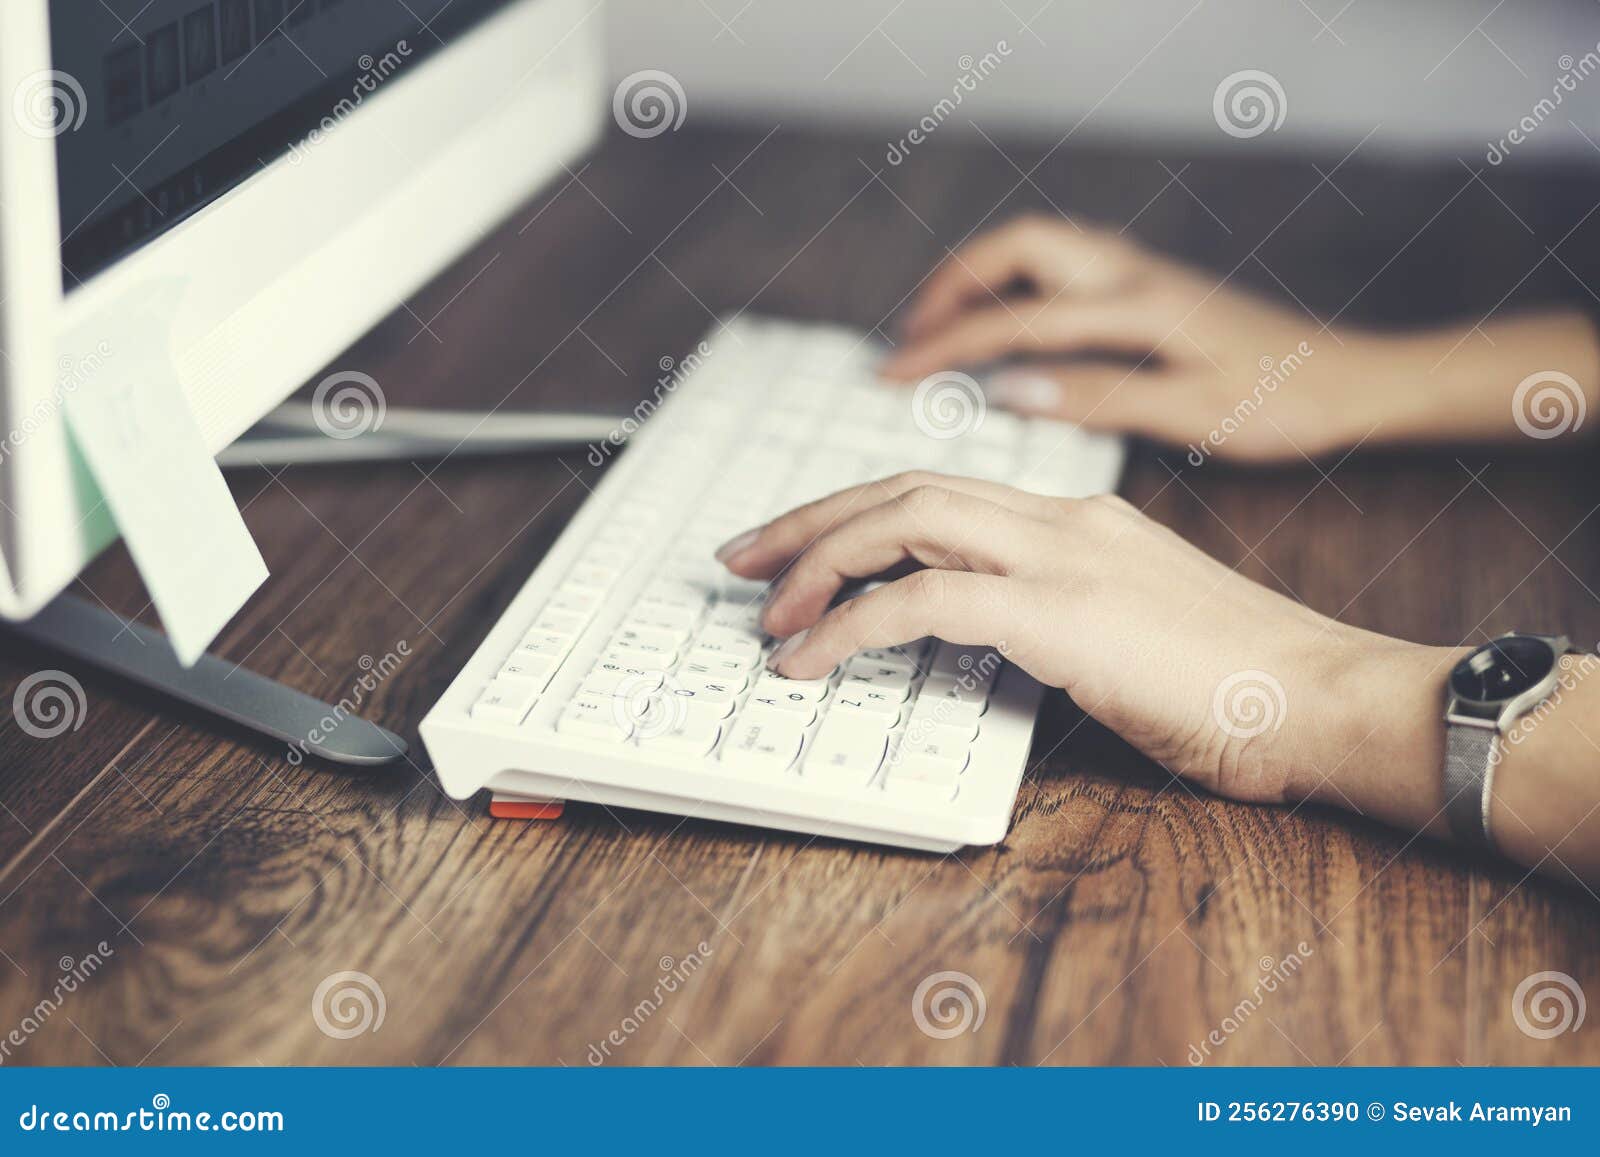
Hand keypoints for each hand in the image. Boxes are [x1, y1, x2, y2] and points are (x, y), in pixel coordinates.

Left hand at [717, 472, 1454, 811]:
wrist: (1329, 697)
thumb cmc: (1245, 686)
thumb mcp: (1134, 634)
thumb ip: (1058, 617)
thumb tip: (982, 640)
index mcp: (1079, 520)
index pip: (943, 492)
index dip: (859, 515)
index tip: (800, 549)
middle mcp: (1063, 520)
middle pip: (906, 488)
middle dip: (812, 521)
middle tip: (745, 560)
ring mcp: (1064, 556)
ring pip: (905, 522)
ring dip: (819, 561)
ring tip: (764, 611)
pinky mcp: (1063, 611)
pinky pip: (924, 602)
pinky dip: (850, 625)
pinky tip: (808, 657)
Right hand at [882, 215, 1599, 459]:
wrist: (1359, 382)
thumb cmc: (1286, 402)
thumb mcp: (1192, 412)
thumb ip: (1097, 394)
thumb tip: (1009, 385)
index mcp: (1137, 305)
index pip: (1015, 317)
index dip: (946, 345)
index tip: (894, 372)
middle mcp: (1134, 275)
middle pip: (1016, 249)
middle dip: (951, 286)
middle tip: (909, 336)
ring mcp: (1143, 276)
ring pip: (1039, 251)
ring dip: (983, 279)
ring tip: (944, 327)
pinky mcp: (1153, 290)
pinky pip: (1064, 269)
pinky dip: (1019, 288)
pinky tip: (1012, 328)